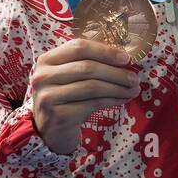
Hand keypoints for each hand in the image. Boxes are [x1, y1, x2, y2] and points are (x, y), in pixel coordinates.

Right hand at [30, 38, 140, 154]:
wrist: (49, 130)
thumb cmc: (65, 97)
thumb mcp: (69, 76)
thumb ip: (88, 62)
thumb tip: (124, 57)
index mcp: (47, 60)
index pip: (78, 47)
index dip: (105, 51)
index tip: (126, 58)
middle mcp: (43, 76)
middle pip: (87, 68)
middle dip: (116, 72)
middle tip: (135, 77)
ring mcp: (48, 97)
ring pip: (92, 87)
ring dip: (118, 87)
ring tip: (134, 89)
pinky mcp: (58, 116)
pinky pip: (93, 104)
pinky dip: (112, 100)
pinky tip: (123, 99)